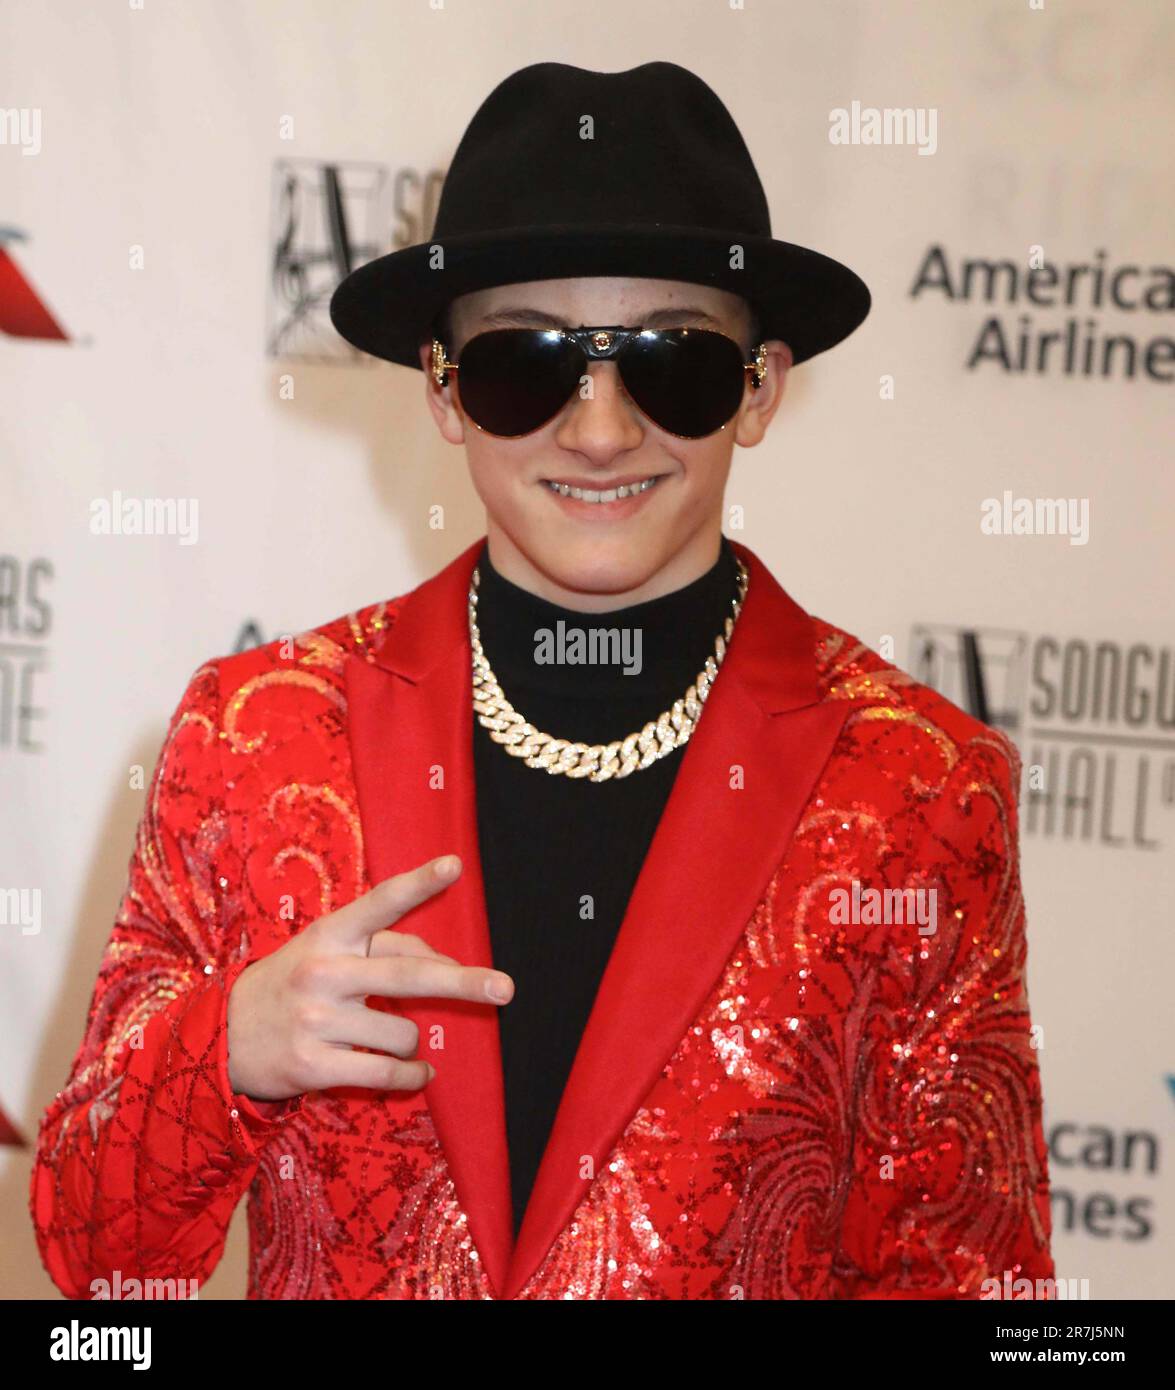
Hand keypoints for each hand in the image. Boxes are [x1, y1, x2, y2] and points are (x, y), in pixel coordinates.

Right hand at [226, 855, 512, 1100]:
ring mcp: (316, 1020)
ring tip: (395, 1040)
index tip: (455, 864)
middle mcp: (324, 972)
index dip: (418, 883)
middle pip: (408, 976)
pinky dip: (412, 1076)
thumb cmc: (292, 984)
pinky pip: (385, 1072)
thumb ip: (383, 950)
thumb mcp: (326, 951)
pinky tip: (419, 1074)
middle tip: (506, 988)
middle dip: (463, 982)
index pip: (379, 903)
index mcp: (330, 935)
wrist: (221, 1036)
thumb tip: (447, 965)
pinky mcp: (312, 1065)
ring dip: (413, 1041)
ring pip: (403, 1031)